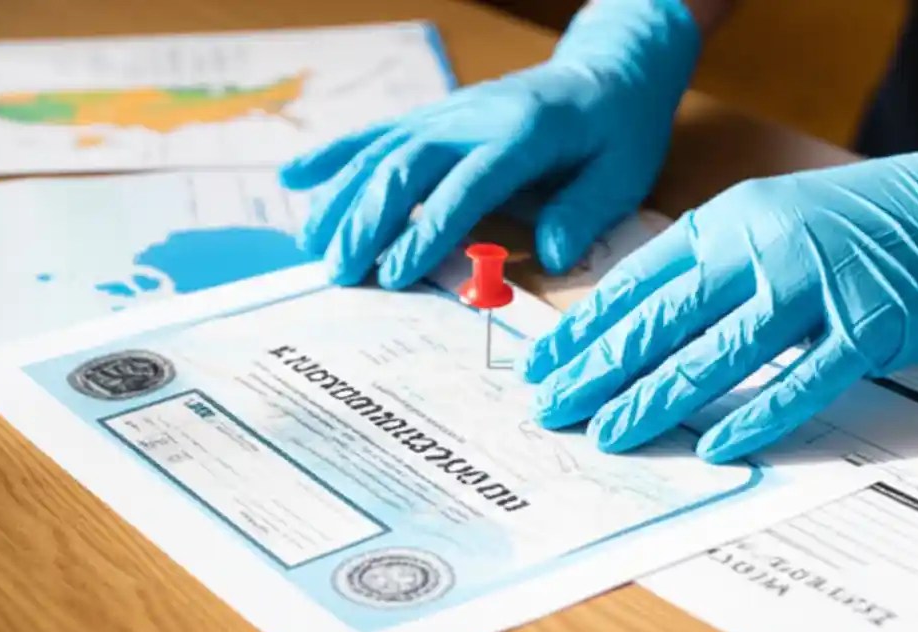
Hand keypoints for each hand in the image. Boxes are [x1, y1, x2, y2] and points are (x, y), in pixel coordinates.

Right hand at [278, 0, 698, 287]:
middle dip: (367, 221)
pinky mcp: (434, 116)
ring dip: (342, 199)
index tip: (397, 274)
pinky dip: (334, 156)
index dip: (430, 229)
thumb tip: (552, 256)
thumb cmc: (617, 130)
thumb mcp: (623, 172)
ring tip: (312, 248)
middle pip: (407, 165)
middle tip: (338, 274)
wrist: (607, 71)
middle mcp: (474, 117)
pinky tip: (294, 178)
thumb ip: (585, 210)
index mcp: (524, 134)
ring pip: (381, 151)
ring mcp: (448, 113)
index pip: (467, 184)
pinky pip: (377, 134)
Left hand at [522, 110, 917, 461]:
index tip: (542, 364)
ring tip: (606, 435)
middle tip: (549, 408)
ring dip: (656, 400)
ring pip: (717, 354)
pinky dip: (757, 417)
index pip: (638, 281)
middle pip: (662, 319)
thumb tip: (642, 325)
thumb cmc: (866, 221)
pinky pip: (801, 381)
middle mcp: (763, 245)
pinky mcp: (869, 325)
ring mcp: (817, 284)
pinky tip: (715, 447)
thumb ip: (712, 266)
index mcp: (731, 220)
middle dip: (597, 370)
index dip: (585, 328)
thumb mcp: (774, 220)